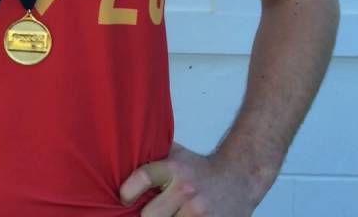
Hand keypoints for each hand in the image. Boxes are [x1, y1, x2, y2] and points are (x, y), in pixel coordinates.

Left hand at [120, 142, 259, 215]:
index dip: (127, 191)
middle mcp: (187, 189)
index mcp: (174, 168)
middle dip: (145, 215)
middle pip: (150, 215)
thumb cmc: (199, 167)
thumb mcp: (175, 153)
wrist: (240, 177)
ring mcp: (201, 211)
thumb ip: (150, 153)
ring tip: (164, 214)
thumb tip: (116, 148)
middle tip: (145, 213)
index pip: (142, 178)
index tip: (125, 198)